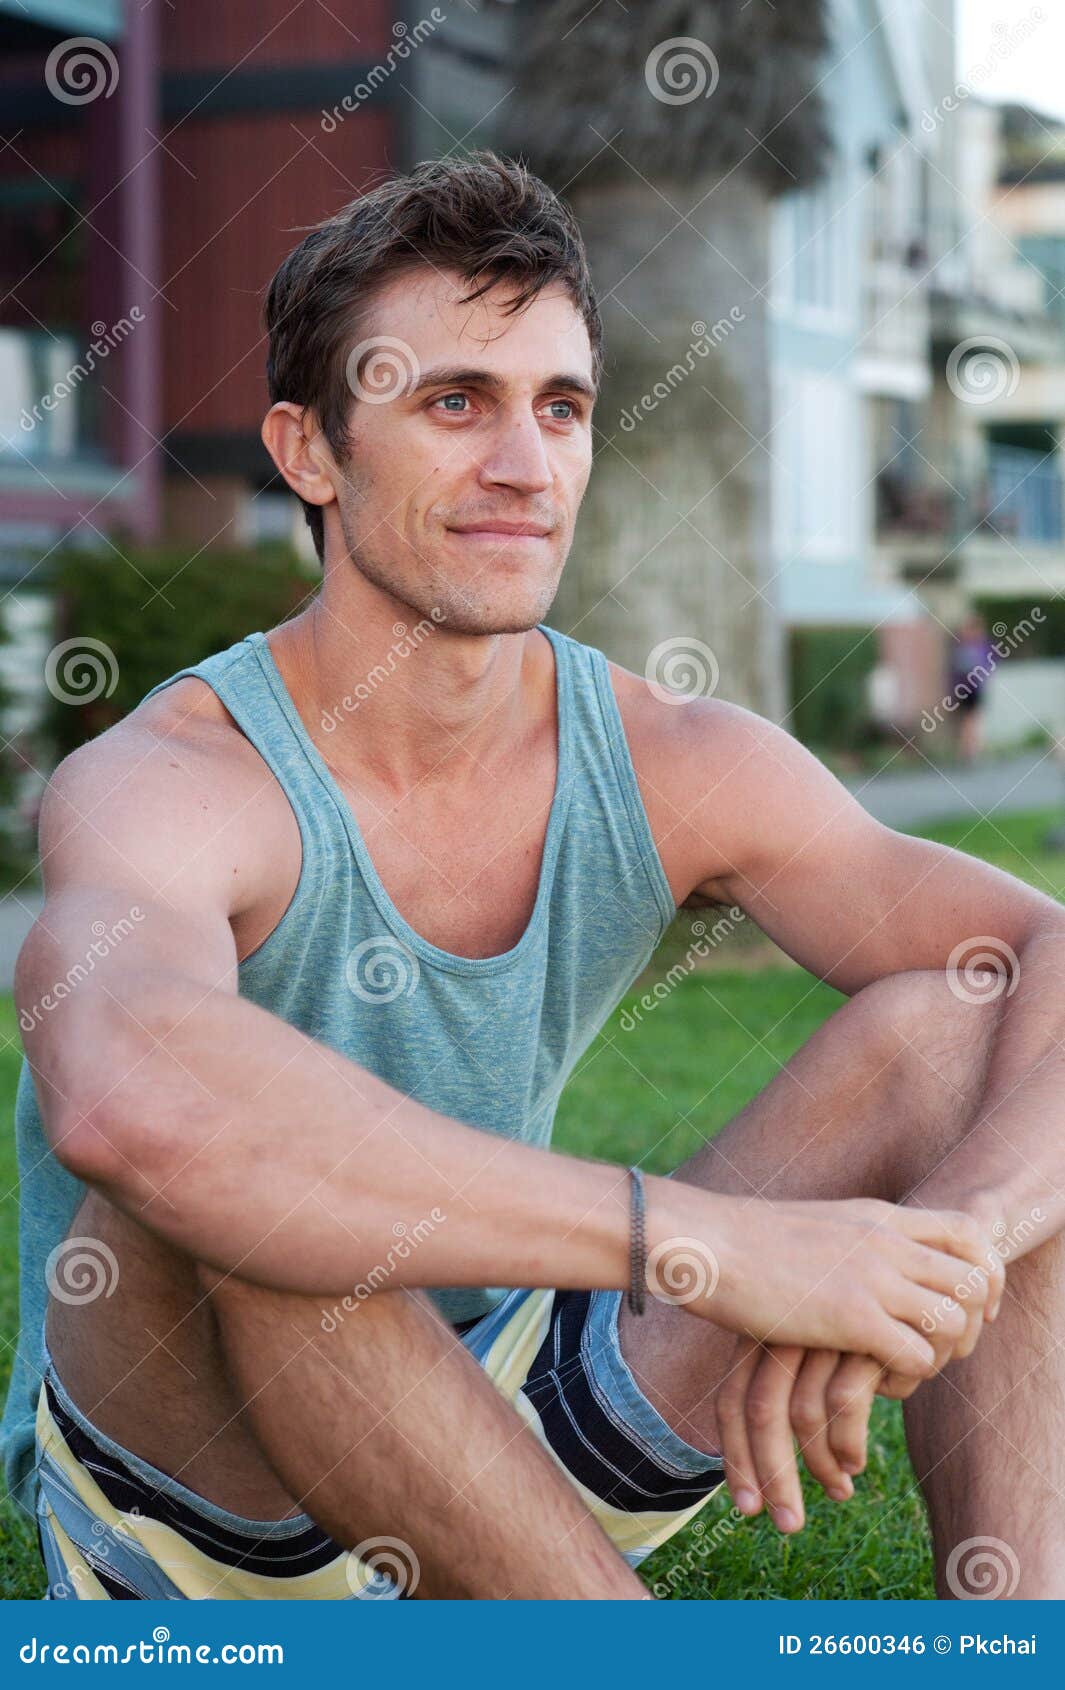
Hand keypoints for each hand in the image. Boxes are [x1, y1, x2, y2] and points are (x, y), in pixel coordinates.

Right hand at [656, 1188, 999, 1379]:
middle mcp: (888, 1241)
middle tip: (941, 1350)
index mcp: (881, 1216)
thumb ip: (858, 1238)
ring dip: (939, 1354)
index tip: (968, 1306)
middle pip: (974, 1280)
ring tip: (904, 1367)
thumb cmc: (749, 1240)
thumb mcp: (821, 1224)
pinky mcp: (851, 1318)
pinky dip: (907, 1377)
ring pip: (953, 1322)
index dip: (982, 1273)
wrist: (708, 1243)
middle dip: (970, 1323)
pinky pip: (917, 1356)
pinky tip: (874, 1378)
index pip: (970, 1232)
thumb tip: (875, 1260)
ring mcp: (873, 1277)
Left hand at [715, 1271, 1002, 1535]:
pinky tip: (858, 1460)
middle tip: (786, 1526)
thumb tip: (781, 1444)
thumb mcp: (816, 1321)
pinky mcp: (860, 1330)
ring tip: (837, 1493)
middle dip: (770, 1476)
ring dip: (816, 1468)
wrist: (912, 1231)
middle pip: (759, 1409)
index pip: (734, 1399)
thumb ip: (796, 1367)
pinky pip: (846, 1400)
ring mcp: (820, 1326)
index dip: (737, 1457)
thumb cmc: (859, 1286)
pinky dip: (850, 1441)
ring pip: (803, 1413)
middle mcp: (784, 1325)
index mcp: (763, 1325)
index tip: (745, 1507)